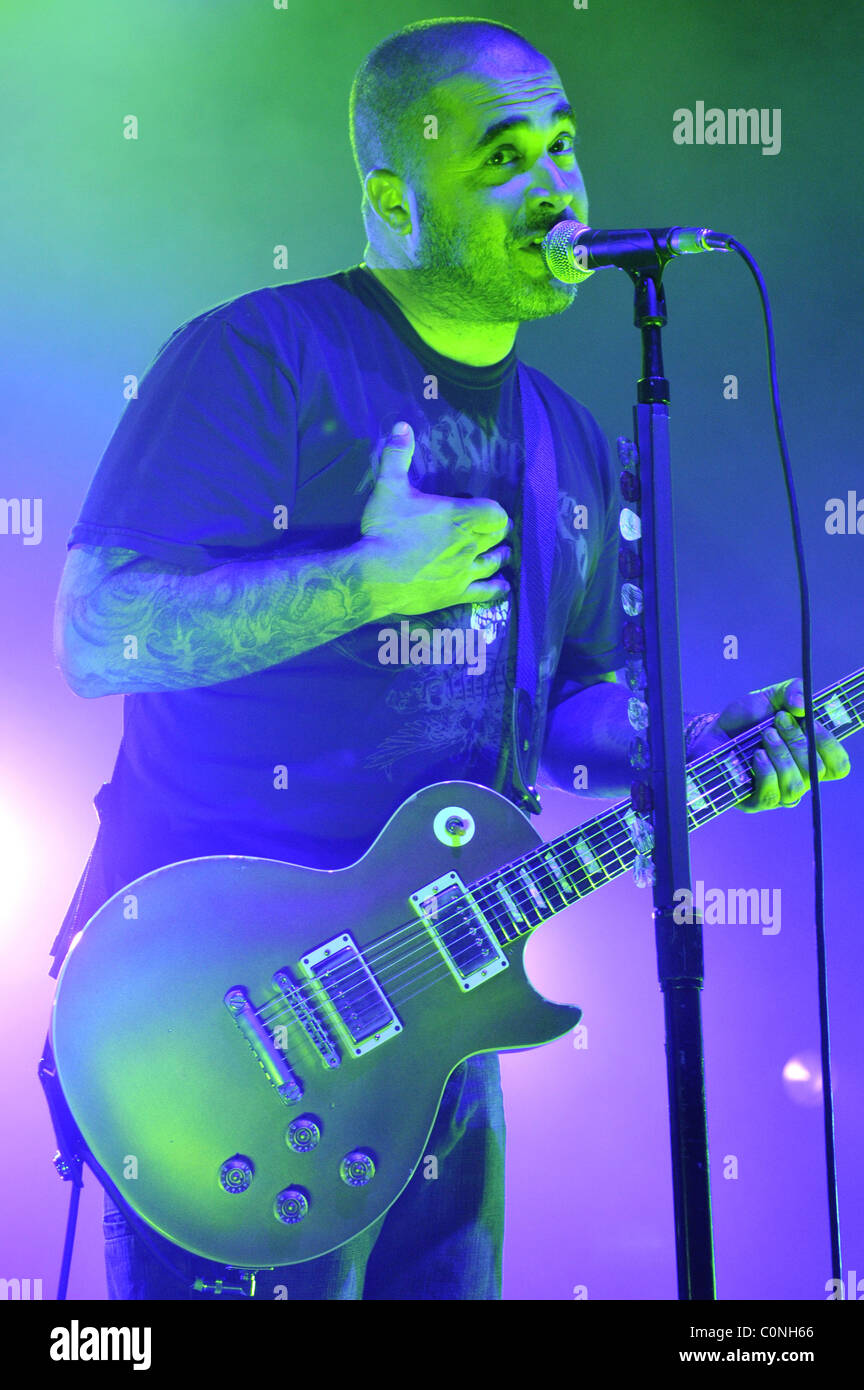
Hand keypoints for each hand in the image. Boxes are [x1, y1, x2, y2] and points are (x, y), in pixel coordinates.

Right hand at [357, 422, 512, 616]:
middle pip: (497, 537)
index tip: (492, 512)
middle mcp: (468, 544)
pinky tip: (502, 586)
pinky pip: (486, 592)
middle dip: (498, 532)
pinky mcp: (456, 593)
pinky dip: (496, 588)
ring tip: (501, 554)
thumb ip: (397, 456)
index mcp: (459, 517)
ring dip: (499, 556)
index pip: (496, 513)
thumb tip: (402, 426)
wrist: (373, 575)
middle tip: (496, 531)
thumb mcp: (388, 487)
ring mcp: (464, 571)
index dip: (497, 513)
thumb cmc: (384, 530)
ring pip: (494, 562)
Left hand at [689, 677, 850, 811]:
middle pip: (816, 772)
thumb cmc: (747, 719)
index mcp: (811, 757)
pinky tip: (756, 755)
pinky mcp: (755, 802)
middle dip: (798, 741)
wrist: (713, 732)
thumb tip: (802, 706)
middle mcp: (800, 778)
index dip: (829, 745)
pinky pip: (771, 795)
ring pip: (795, 785)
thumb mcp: (771, 697)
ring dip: (781, 755)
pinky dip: (766, 771)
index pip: (837, 766)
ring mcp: (779, 792)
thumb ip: (791, 691)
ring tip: (765, 735)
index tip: (811, 722)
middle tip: (779, 721)